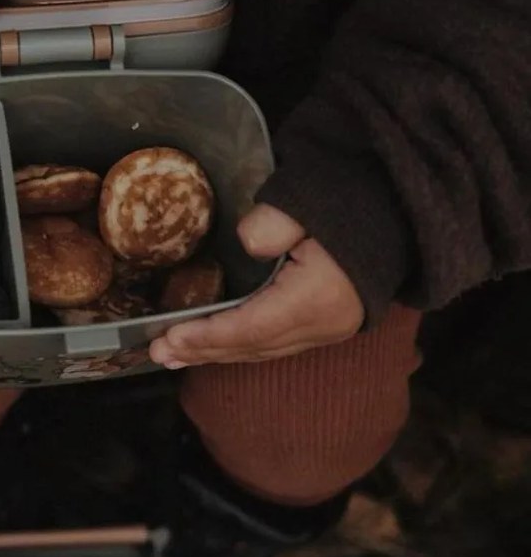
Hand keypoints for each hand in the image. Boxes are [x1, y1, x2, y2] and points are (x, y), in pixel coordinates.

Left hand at [149, 204, 363, 368]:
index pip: (252, 327)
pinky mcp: (327, 326)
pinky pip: (274, 344)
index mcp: (317, 298)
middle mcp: (323, 325)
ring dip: (217, 352)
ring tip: (175, 354)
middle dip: (203, 349)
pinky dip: (241, 345)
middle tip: (158, 352)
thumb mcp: (307, 202)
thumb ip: (273, 223)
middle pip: (253, 345)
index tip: (170, 337)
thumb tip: (246, 243)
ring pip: (263, 349)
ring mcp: (328, 330)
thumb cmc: (349, 205)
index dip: (209, 336)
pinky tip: (214, 345)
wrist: (398, 214)